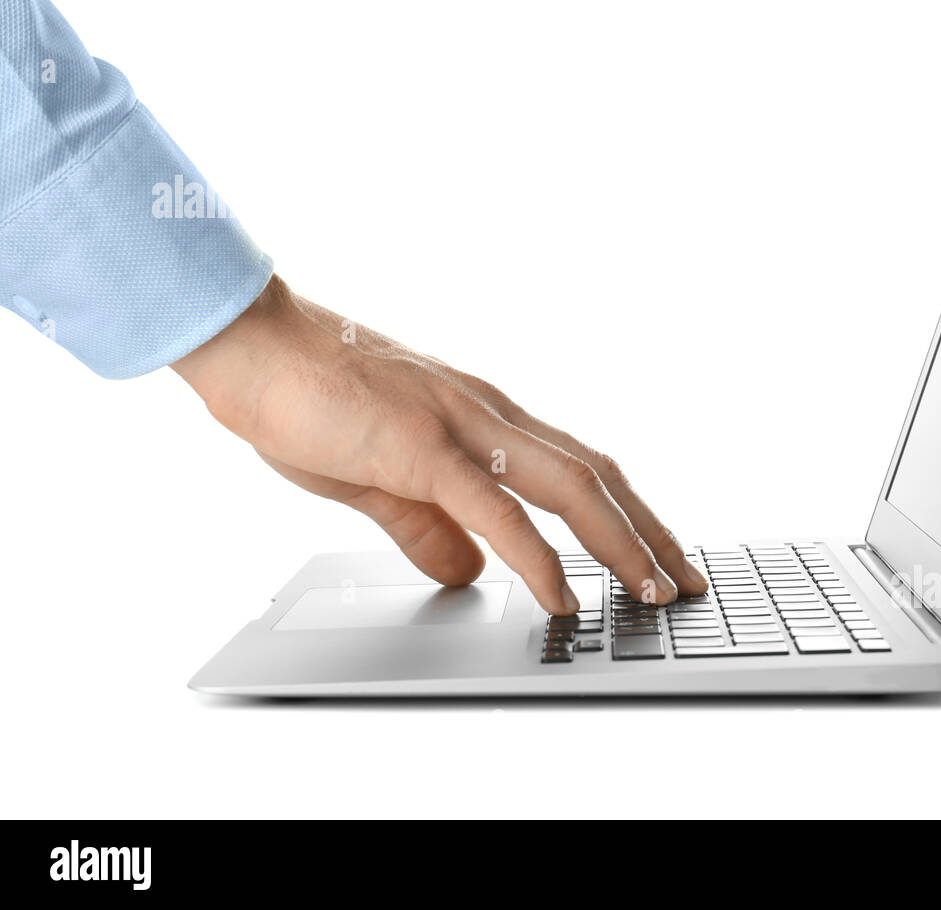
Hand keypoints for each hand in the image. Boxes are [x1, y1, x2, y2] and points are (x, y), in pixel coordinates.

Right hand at [171, 275, 707, 613]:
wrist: (253, 347)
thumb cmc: (312, 401)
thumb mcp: (381, 480)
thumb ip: (429, 527)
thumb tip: (470, 572)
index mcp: (486, 420)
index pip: (580, 466)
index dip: (628, 512)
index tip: (658, 553)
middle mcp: (492, 415)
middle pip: (598, 474)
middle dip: (649, 531)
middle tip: (684, 583)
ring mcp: (463, 426)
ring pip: (569, 485)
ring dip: (620, 541)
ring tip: (650, 592)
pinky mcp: (422, 447)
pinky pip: (496, 508)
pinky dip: (537, 557)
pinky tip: (561, 596)